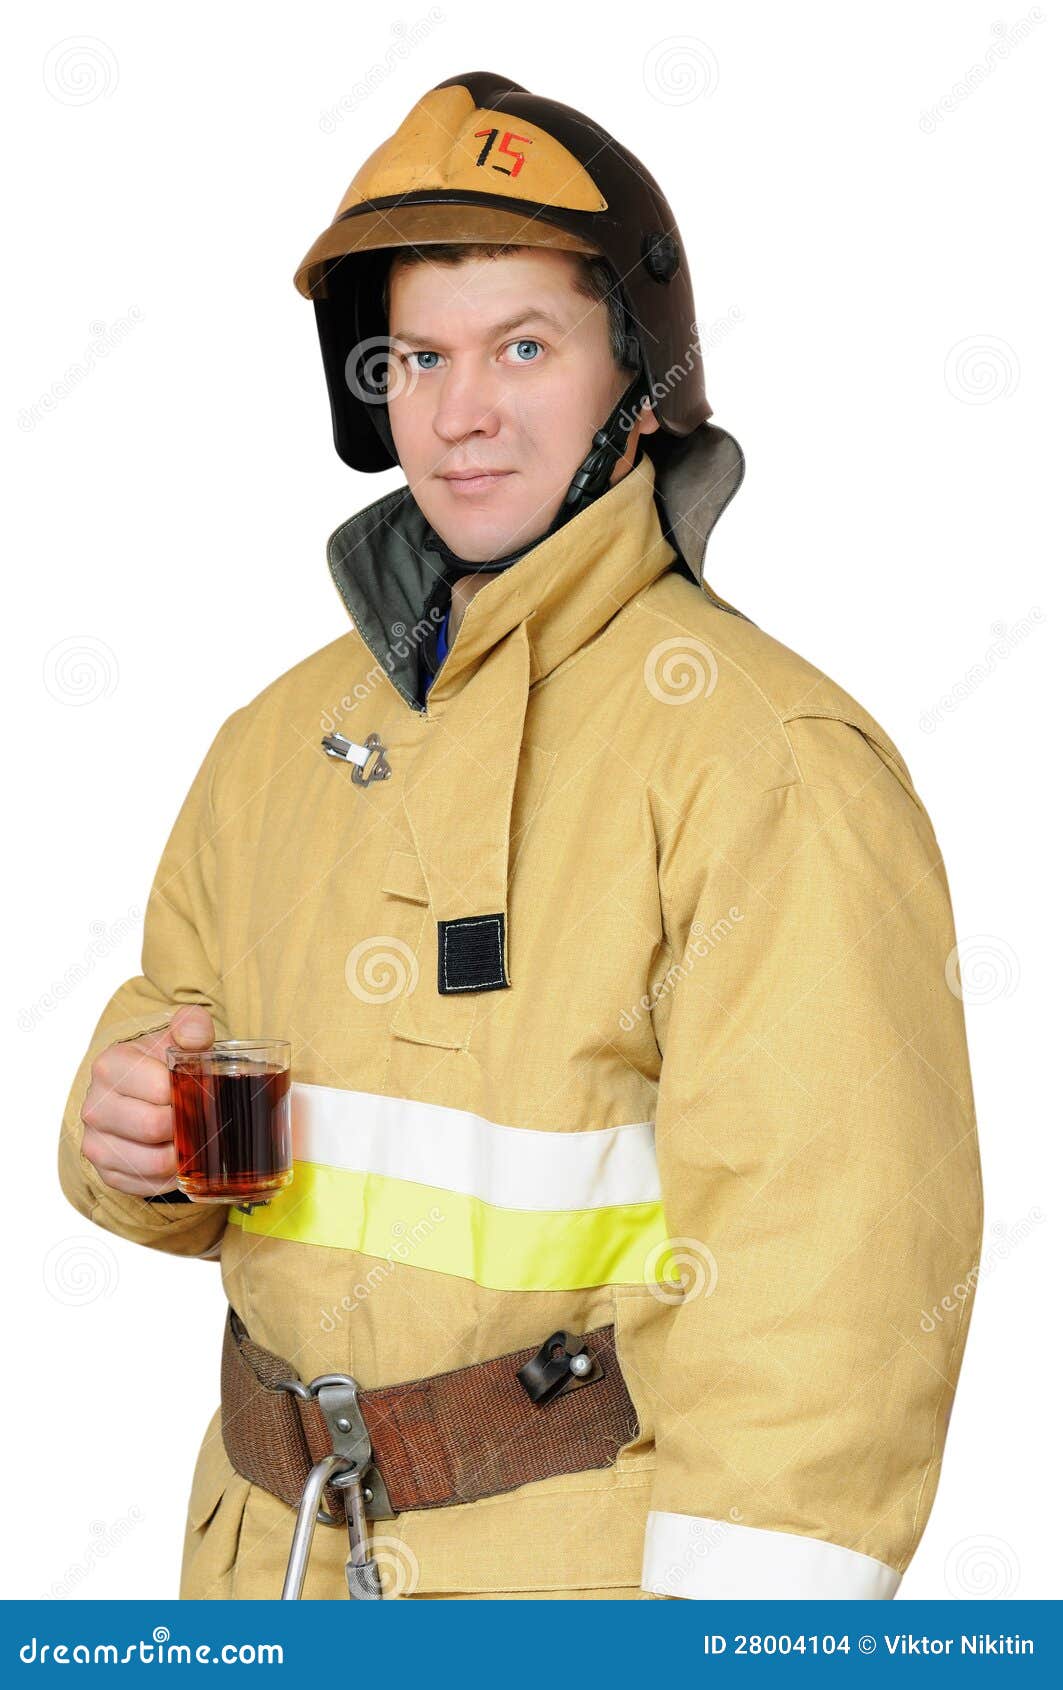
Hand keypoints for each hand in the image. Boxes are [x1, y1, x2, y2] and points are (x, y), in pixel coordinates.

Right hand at [81, 1006, 215, 1195]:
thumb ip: (192, 1026)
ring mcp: (96, 1142)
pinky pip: (148, 1185)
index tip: (206, 1092)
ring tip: (196, 1138)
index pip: (161, 1089)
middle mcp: (94, 1106)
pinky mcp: (106, 1172)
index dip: (192, 1093)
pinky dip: (173, 1176)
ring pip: (153, 1162)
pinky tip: (182, 1157)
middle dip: (188, 1125)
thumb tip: (194, 1037)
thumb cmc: (163, 1063)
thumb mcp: (178, 1037)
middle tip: (207, 1118)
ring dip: (183, 1155)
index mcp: (110, 1066)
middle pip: (154, 1127)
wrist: (141, 1090)